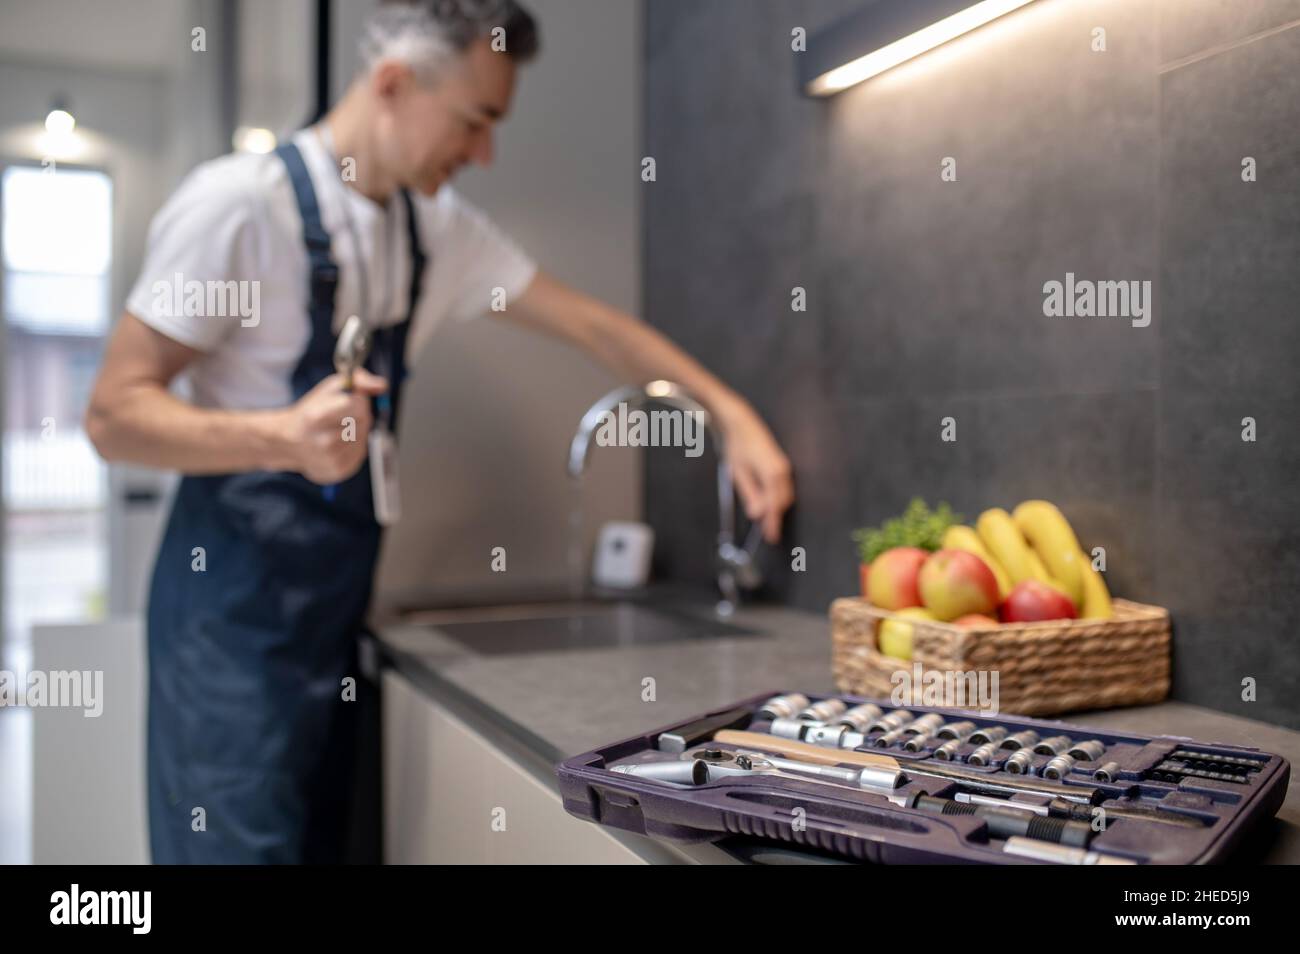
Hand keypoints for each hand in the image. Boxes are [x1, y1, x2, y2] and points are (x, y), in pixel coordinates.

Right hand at [282, 369, 387, 483]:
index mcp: (316, 417)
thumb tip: (382, 386)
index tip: (348, 400)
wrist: (289, 442)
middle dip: (358, 414)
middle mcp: (323, 441)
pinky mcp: (338, 472)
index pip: (358, 405)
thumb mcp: (330, 387)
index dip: (357, 400)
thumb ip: (358, 380)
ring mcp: (331, 460)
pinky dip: (354, 446)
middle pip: (364, 420)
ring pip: (363, 436)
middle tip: (341, 416)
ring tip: (338, 430)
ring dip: (357, 430)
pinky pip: (360, 453)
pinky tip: (339, 443)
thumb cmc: (312, 411)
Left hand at [717, 402, 793, 543]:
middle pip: (783, 501)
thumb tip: (757, 514)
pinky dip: (778, 498)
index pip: (774, 505)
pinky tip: (769, 504)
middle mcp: (783, 471)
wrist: (742, 423)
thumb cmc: (737, 446)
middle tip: (767, 532)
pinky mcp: (782, 464)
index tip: (770, 537)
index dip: (772, 523)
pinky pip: (784, 487)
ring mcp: (785, 466)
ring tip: (767, 521)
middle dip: (775, 517)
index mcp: (772, 474)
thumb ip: (750, 494)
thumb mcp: (739, 473)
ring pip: (785, 494)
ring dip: (777, 508)